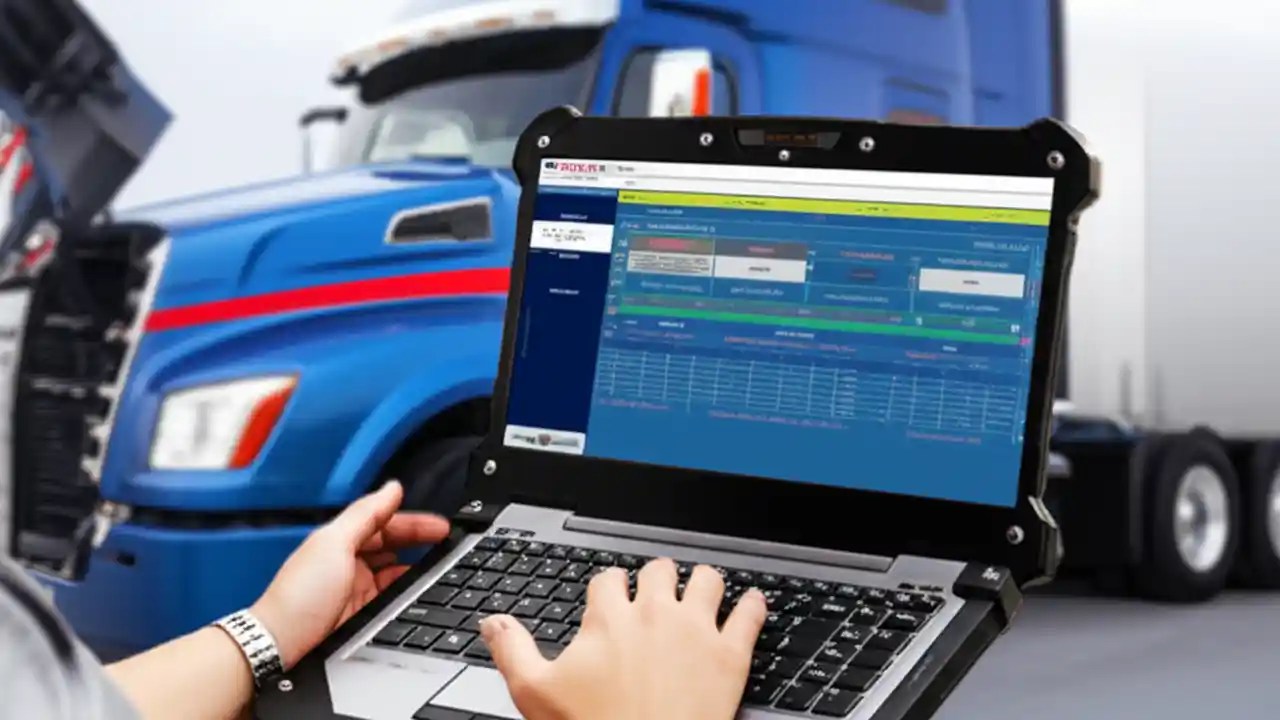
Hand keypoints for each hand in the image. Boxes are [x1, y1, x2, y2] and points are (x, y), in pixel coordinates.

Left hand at [252, 481, 449, 667]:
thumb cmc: (299, 596)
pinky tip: (418, 591)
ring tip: (438, 566)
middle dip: (418, 540)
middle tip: (446, 541)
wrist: (283, 644)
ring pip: (395, 571)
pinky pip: (392, 597)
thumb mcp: (334, 543)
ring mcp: (356, 589)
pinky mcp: (362, 614)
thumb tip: (392, 488)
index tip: (440, 524)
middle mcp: (348, 562)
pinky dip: (407, 592)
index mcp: (340, 540)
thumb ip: (366, 513)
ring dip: (415, 567)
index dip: (412, 521)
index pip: (383, 522)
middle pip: (392, 544)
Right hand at [481, 559, 767, 719]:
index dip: (609, 589)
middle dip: (657, 579)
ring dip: (703, 583)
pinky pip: (750, 614)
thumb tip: (492, 622)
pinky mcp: (731, 654)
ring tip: (702, 592)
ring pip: (707, 579)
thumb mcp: (535, 694)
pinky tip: (752, 605)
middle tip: (657, 596)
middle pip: (659, 570)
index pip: (608, 579)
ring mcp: (697, 630)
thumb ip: (513, 650)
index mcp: (609, 618)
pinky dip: (753, 606)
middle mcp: (655, 613)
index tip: (612, 600)